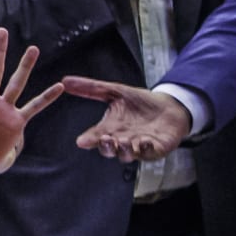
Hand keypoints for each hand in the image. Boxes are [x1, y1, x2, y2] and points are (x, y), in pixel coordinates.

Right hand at [61, 78, 190, 159]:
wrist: (170, 107)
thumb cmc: (141, 103)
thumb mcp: (116, 91)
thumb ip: (91, 88)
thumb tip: (65, 81)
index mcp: (110, 129)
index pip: (95, 137)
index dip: (89, 140)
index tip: (82, 141)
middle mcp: (121, 140)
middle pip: (109, 150)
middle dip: (106, 147)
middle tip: (105, 139)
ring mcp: (138, 147)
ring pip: (127, 155)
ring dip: (123, 149)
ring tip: (122, 140)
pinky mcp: (155, 149)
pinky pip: (149, 153)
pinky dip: (146, 148)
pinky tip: (144, 140)